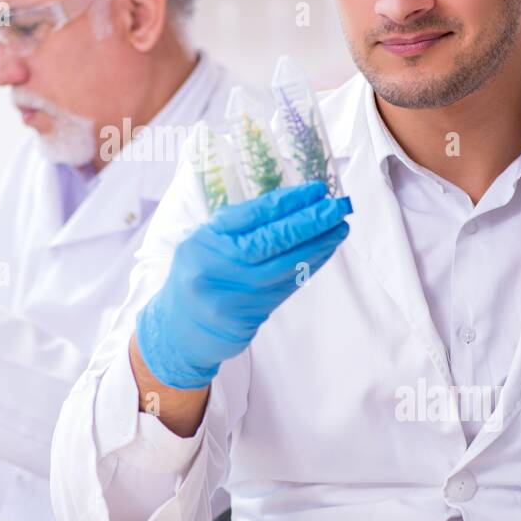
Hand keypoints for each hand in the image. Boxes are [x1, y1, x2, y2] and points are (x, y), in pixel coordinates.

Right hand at [136, 181, 351, 389]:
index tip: (315, 190)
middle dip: (310, 221)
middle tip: (337, 207)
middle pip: (273, 239)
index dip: (288, 201)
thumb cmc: (195, 276)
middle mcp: (218, 266)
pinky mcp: (251, 314)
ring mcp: (235, 293)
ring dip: (319, 245)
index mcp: (205, 240)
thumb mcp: (202, 243)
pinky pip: (288, 284)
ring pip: (287, 265)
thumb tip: (289, 206)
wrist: (180, 329)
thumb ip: (236, 226)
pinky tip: (325, 251)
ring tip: (340, 228)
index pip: (254, 214)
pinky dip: (310, 265)